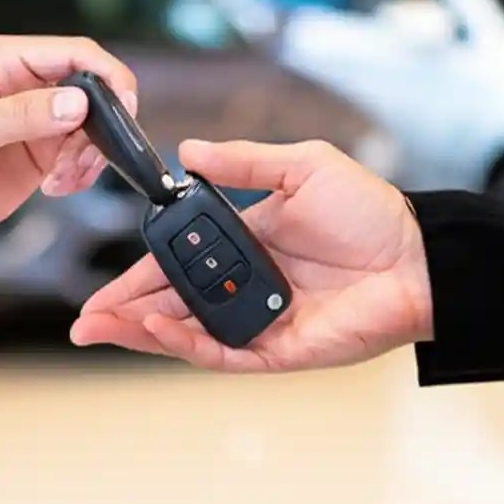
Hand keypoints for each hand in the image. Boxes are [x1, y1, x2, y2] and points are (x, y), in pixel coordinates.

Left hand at [0, 36, 137, 254]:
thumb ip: (24, 115)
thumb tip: (76, 103)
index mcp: (4, 62)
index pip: (74, 53)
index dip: (106, 75)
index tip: (123, 106)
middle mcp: (25, 86)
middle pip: (93, 89)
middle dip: (102, 124)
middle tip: (85, 156)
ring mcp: (36, 121)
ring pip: (94, 127)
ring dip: (91, 155)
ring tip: (62, 177)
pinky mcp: (42, 154)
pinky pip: (84, 156)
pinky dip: (82, 173)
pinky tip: (56, 187)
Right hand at [70, 139, 434, 371]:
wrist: (418, 255)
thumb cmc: (370, 211)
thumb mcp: (301, 167)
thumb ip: (244, 163)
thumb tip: (189, 150)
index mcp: (244, 244)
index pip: (176, 264)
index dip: (135, 278)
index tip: (100, 289)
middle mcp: (245, 288)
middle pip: (171, 306)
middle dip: (124, 315)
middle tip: (84, 322)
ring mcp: (260, 322)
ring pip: (189, 334)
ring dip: (145, 332)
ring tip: (106, 326)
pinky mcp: (280, 350)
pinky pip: (224, 353)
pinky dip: (187, 345)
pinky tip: (158, 330)